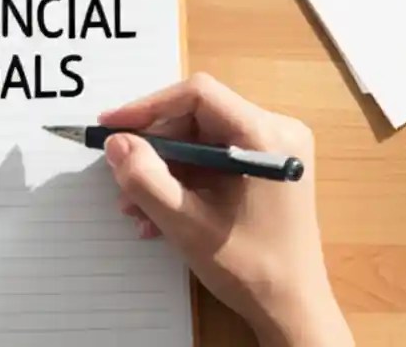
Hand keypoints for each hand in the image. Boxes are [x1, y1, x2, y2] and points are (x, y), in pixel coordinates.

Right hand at [99, 74, 352, 346]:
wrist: (293, 309)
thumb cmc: (251, 268)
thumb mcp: (187, 224)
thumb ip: (146, 179)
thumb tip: (116, 143)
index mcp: (267, 137)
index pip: (198, 95)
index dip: (148, 106)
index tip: (112, 127)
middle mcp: (276, 133)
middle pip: (197, 118)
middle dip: (154, 148)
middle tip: (120, 177)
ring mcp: (273, 151)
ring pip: (200, 141)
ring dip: (163, 170)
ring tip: (135, 206)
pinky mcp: (265, 169)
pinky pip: (213, 160)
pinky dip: (183, 181)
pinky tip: (158, 213)